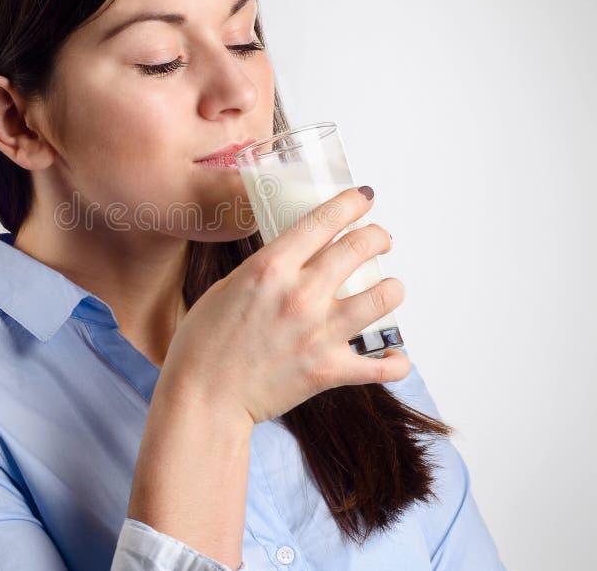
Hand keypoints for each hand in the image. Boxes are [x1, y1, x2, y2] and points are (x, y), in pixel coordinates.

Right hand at [160, 186, 409, 426]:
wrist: (202, 397)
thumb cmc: (203, 342)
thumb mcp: (228, 286)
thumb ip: (267, 268)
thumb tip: (297, 255)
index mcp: (271, 268)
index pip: (324, 220)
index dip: (351, 203)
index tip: (362, 199)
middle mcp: (300, 295)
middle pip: (360, 248)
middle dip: (377, 236)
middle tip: (379, 239)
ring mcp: (319, 333)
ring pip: (383, 297)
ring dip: (391, 288)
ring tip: (388, 288)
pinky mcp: (329, 370)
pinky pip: (381, 366)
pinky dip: (393, 361)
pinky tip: (392, 354)